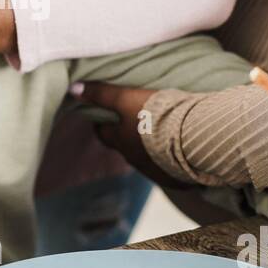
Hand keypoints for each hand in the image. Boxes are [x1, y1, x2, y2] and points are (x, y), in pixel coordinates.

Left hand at [72, 82, 187, 189]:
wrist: (193, 139)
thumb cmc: (157, 115)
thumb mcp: (127, 98)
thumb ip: (103, 94)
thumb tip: (73, 88)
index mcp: (121, 140)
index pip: (103, 132)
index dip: (103, 122)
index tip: (105, 114)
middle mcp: (134, 159)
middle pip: (125, 147)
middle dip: (127, 136)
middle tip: (135, 121)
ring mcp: (155, 171)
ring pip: (146, 159)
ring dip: (150, 149)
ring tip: (161, 135)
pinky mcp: (175, 179)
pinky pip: (168, 170)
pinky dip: (170, 161)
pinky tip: (180, 152)